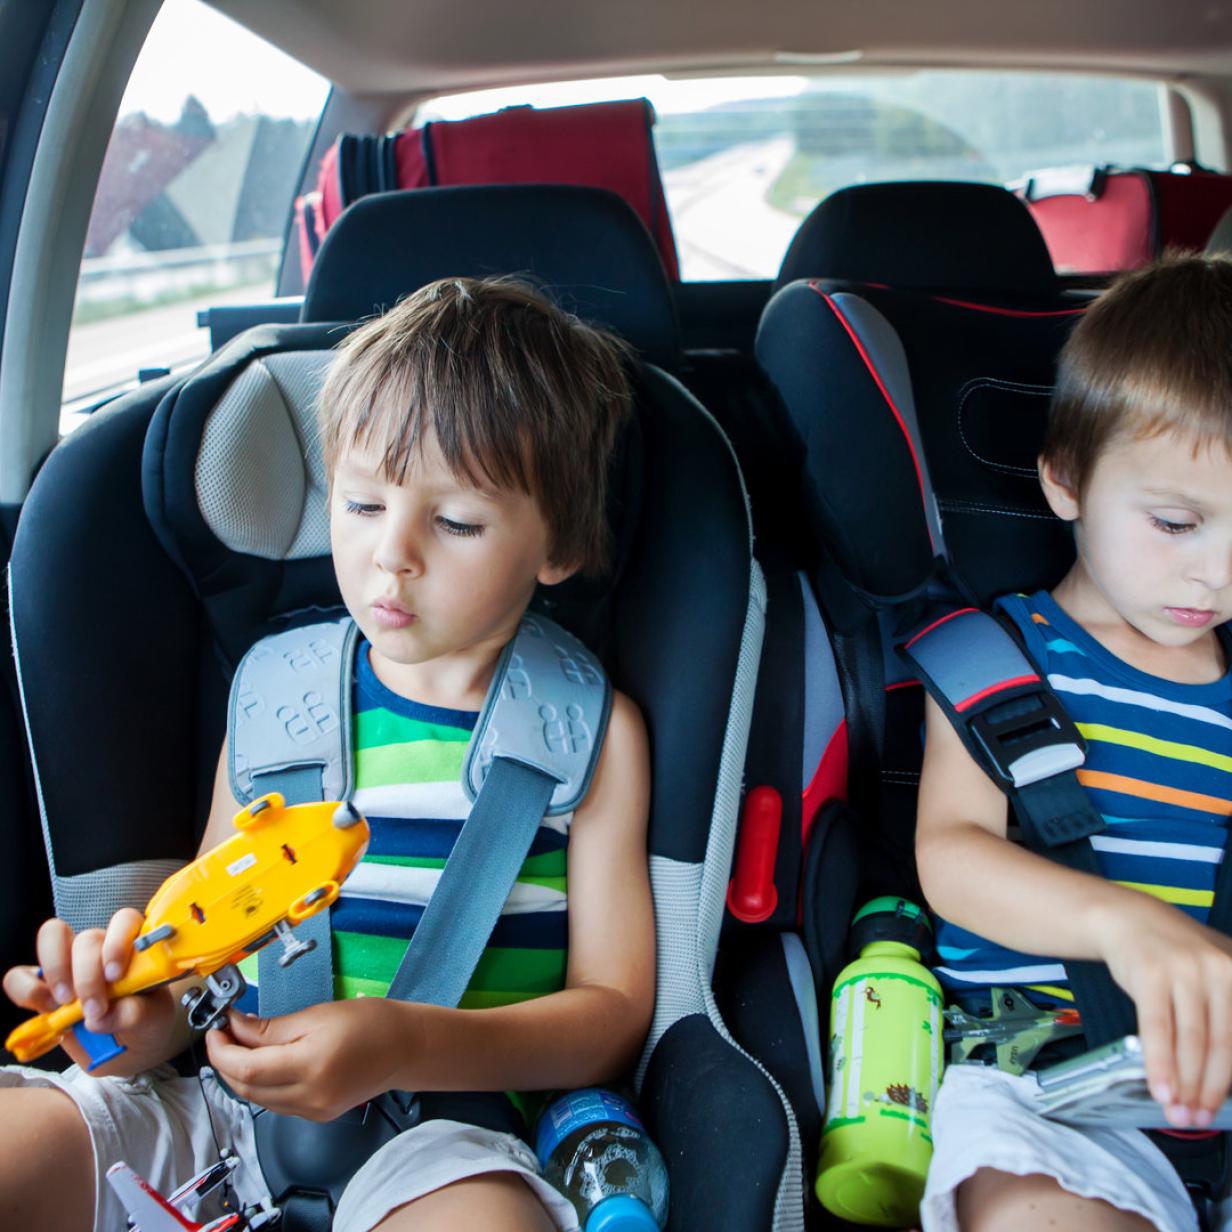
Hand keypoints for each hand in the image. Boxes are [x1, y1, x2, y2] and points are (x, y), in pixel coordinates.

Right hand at [3, 911, 178, 1073]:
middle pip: (86, 938)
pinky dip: (27, 990)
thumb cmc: (146, 1020)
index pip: (123, 921)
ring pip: (51, 938)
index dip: (116, 943)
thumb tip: (98, 1018)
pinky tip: (47, 1010)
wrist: (130, 1043)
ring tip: (64, 1003)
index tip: (115, 976)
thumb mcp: (153, 1018)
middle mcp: (101, 947)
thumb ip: (135, 1013)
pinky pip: (19, 976)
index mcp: (133, 946)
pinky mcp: (42, 987)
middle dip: (87, 975)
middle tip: (94, 1008)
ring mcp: (69, 964)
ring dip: (56, 971)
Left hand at [204, 1000, 412, 1120]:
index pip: (246, 1068)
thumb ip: (272, 1027)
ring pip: (258, 1099)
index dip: (221, 1051)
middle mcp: (310, 1096)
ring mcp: (313, 1110)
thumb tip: (236, 1026)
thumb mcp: (318, 1014)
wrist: (406, 1047)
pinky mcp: (318, 1114)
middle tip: (222, 1035)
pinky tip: (262, 1063)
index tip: (215, 1030)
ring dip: (240, 1075)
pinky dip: (261, 1084)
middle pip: (246, 1089)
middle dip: (225, 1062)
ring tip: (239, 1045)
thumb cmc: (370, 1022)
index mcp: (310, 1066)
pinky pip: (276, 1103)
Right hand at [1097, 894, 1231, 1127]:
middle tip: (1196, 1120)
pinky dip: (1160, 1063)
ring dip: (1185, 1084)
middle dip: (1209, 1088)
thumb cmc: (1175, 957)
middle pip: (1221, 1043)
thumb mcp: (1212, 975)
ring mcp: (1186, 970)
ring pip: (1192, 1040)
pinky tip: (1160, 1089)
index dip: (1230, 1081)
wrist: (1128, 918)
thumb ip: (1225, 1014)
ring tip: (1176, 1114)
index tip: (1216, 1109)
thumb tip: (1223, 1079)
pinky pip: (1158, 1028)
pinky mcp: (1151, 973)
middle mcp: (1222, 971)